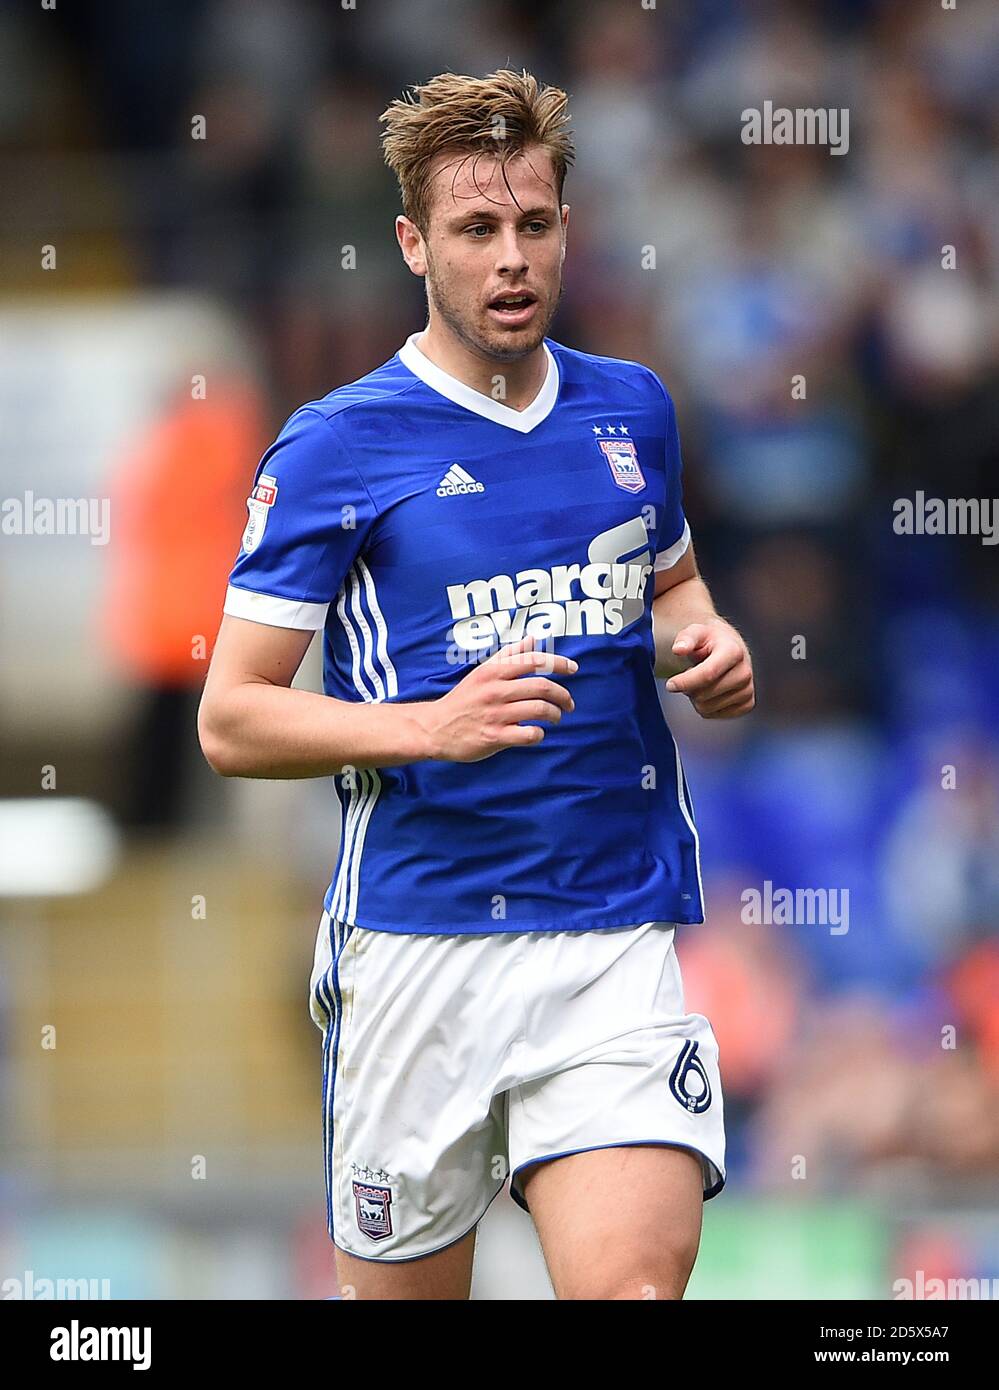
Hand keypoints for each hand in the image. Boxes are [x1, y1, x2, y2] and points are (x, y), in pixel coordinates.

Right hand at [415, 636, 578, 761]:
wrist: (436, 728)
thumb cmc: (464, 698)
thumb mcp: (482, 671)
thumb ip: (509, 655)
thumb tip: (533, 638)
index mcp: (493, 671)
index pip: (533, 660)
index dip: (558, 663)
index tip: (573, 668)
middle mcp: (495, 690)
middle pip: (541, 686)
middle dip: (562, 695)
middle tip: (569, 703)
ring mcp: (494, 714)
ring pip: (539, 710)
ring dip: (555, 714)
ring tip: (556, 717)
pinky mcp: (494, 737)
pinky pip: (528, 734)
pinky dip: (538, 734)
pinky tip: (536, 733)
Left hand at [664, 621, 754, 718]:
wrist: (729, 648)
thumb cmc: (710, 641)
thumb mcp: (695, 632)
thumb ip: (685, 639)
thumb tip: (679, 649)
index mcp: (733, 652)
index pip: (707, 674)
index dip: (685, 682)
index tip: (670, 684)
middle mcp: (745, 672)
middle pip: (704, 695)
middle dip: (689, 688)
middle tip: (690, 676)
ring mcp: (747, 690)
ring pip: (707, 708)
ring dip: (696, 698)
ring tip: (700, 683)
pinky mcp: (747, 704)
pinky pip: (714, 715)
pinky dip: (706, 706)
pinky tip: (710, 691)